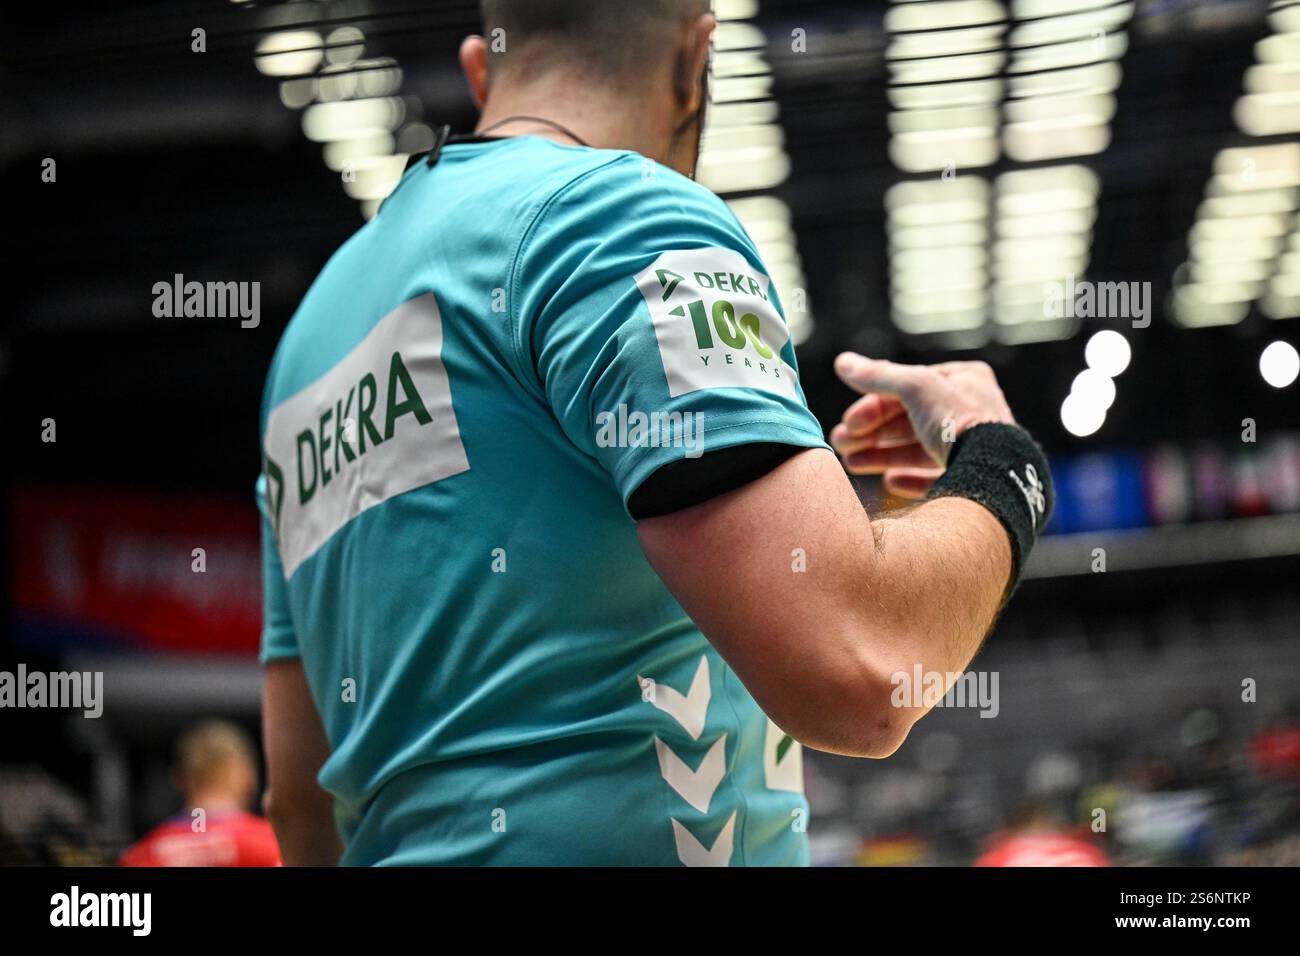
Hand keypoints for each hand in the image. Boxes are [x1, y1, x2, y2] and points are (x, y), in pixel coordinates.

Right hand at [829, 352, 1016, 498]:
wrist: (992, 472)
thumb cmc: (957, 420)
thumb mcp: (914, 386)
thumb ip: (878, 376)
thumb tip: (843, 362)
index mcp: (965, 381)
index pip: (909, 389)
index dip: (873, 405)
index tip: (848, 423)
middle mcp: (973, 411)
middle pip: (910, 421)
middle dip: (872, 433)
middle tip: (841, 444)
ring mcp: (975, 448)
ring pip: (919, 450)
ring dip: (883, 455)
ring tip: (852, 464)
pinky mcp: (974, 480)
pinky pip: (937, 479)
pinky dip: (911, 479)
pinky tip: (889, 482)